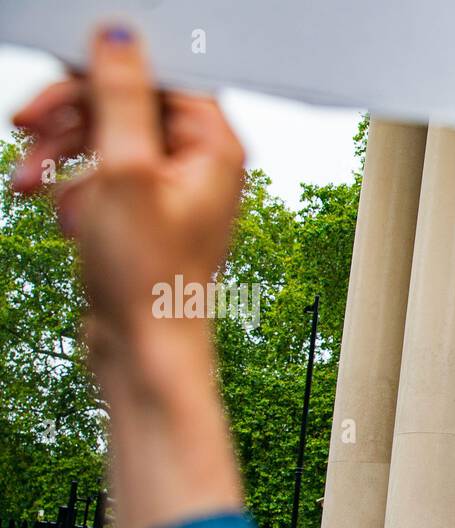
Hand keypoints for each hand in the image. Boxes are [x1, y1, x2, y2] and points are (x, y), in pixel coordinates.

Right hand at [12, 26, 244, 378]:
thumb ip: (121, 96)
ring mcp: (171, 189)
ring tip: (27, 182)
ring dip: (59, 153)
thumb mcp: (125, 171)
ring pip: (105, 138)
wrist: (143, 349)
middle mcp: (200, 163)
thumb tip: (120, 35)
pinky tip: (60, 213)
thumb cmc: (148, 275)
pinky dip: (72, 186)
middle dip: (69, 116)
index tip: (57, 79)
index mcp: (215, 146)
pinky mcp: (144, 212)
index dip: (101, 71)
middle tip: (24, 127)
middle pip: (125, 102)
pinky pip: (101, 175)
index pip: (158, 73)